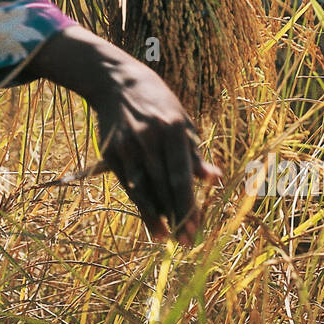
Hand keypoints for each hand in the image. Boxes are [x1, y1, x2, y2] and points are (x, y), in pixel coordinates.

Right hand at [17, 25, 220, 242]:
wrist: (115, 82)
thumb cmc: (158, 103)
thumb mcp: (181, 120)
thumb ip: (195, 153)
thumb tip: (214, 180)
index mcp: (171, 130)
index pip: (180, 176)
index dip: (188, 205)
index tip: (196, 229)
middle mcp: (148, 139)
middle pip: (162, 187)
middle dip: (175, 216)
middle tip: (185, 241)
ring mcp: (126, 146)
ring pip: (142, 189)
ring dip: (154, 216)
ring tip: (165, 237)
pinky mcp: (110, 152)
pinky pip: (127, 183)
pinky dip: (139, 202)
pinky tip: (149, 219)